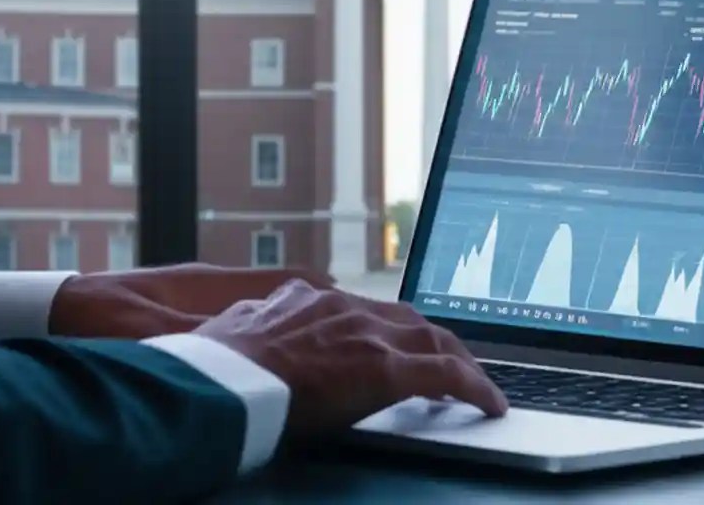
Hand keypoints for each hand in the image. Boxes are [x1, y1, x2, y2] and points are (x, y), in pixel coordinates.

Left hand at [50, 263, 335, 338]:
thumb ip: (209, 332)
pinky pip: (232, 312)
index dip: (317, 286)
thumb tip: (258, 332)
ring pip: (253, 299)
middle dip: (309, 300)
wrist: (49, 311)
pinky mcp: (174, 309)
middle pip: (274, 288)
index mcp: (209, 282)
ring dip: (282, 311)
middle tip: (342, 315)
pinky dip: (255, 323)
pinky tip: (258, 342)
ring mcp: (190, 295)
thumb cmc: (99, 319)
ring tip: (313, 329)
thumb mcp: (159, 331)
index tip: (346, 293)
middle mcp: (205, 283)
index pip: (282, 277)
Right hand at [194, 279, 507, 432]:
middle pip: (408, 320)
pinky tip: (490, 404)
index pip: (365, 311)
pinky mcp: (387, 368)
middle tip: (450, 365)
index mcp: (308, 300)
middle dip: (433, 342)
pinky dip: (475, 387)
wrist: (216, 385)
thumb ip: (254, 326)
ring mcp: (368, 335)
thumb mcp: (233, 333)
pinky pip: (447, 375)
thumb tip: (248, 330)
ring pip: (434, 340)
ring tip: (475, 386)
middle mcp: (345, 308)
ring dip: (458, 362)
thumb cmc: (214, 369)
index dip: (388, 330)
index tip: (395, 343)